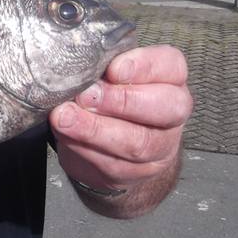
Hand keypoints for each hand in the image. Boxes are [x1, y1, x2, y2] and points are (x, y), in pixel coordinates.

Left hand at [48, 45, 190, 215]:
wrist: (109, 145)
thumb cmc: (106, 97)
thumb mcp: (104, 74)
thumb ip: (97, 67)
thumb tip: (71, 67)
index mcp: (169, 77)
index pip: (170, 65)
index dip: (142, 66)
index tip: (112, 70)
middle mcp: (173, 111)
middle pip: (166, 107)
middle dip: (121, 101)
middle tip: (85, 96)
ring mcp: (162, 145)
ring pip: (139, 142)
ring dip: (96, 130)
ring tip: (65, 118)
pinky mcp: (141, 173)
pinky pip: (116, 165)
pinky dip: (86, 149)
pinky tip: (67, 136)